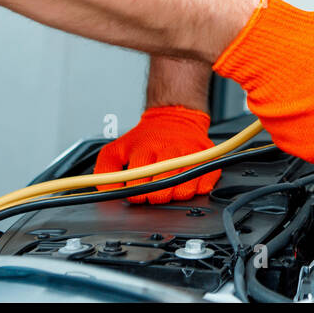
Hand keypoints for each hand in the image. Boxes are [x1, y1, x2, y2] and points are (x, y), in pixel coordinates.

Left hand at [93, 106, 219, 203]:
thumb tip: (106, 189)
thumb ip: (106, 169)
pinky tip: (187, 183)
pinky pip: (205, 185)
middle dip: (155, 196)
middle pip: (162, 189)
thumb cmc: (148, 136)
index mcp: (147, 148)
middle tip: (152, 191)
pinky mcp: (207, 160)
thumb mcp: (119, 147)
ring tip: (169, 188)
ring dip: (175, 195)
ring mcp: (191, 155)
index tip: (135, 191)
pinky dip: (196, 189)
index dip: (135, 192)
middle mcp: (170, 151)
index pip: (139, 181)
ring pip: (184, 190)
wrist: (175, 115)